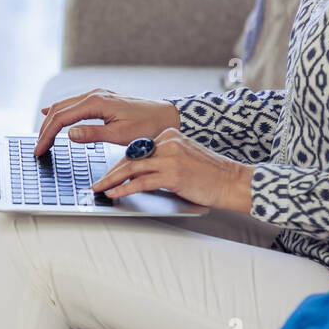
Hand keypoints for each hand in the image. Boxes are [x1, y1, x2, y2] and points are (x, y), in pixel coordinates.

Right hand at [34, 88, 179, 156]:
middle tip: (37, 149)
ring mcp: (96, 95)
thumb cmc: (146, 126)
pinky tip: (50, 114)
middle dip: (45, 130)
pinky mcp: (100, 99)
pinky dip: (59, 112)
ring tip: (42, 138)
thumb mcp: (119, 134)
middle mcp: (93, 95)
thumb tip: (68, 134)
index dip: (47, 136)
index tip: (40, 151)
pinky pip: (73, 104)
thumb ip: (93, 134)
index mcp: (95, 102)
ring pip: (64, 106)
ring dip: (50, 121)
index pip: (61, 119)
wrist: (165, 115)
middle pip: (58, 110)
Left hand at [92, 128, 253, 212]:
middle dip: (110, 172)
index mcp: (169, 136)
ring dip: (111, 180)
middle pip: (131, 158)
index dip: (119, 164)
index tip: (107, 174)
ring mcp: (170, 157)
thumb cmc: (209, 175)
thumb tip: (137, 173)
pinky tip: (114, 193)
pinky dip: (125, 188)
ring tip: (99, 189)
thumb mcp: (183, 160)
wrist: (232, 181)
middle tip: (97, 182)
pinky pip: (141, 181)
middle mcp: (168, 142)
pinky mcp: (172, 173)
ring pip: (132, 168)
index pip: (137, 150)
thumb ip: (162, 162)